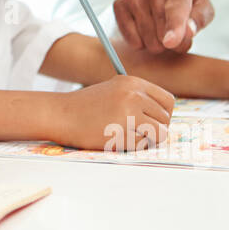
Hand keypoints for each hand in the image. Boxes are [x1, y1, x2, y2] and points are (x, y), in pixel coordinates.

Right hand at [51, 75, 174, 150]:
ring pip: (158, 134)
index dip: (164, 115)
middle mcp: (133, 95)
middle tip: (135, 131)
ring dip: (145, 139)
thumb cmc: (87, 106)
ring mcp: (127, 114)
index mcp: (133, 83)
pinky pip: (141, 145)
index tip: (152, 121)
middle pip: (165, 120)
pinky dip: (131, 146)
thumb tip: (166, 115)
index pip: (168, 101)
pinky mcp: (120, 132)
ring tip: (125, 134)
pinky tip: (114, 138)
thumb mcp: (114, 90)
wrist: (60, 114)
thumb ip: (139, 97)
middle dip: (155, 129)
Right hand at [113, 0, 214, 52]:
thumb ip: (199, 19)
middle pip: (160, 23)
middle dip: (171, 41)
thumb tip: (188, 31)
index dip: (174, 26)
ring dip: (156, 43)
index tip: (171, 42)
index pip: (176, 6)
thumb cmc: (189, 3)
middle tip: (177, 38)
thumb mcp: (204, 9)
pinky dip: (138, 41)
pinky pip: (126, 31)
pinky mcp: (120, 3)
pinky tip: (146, 35)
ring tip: (162, 34)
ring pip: (144, 31)